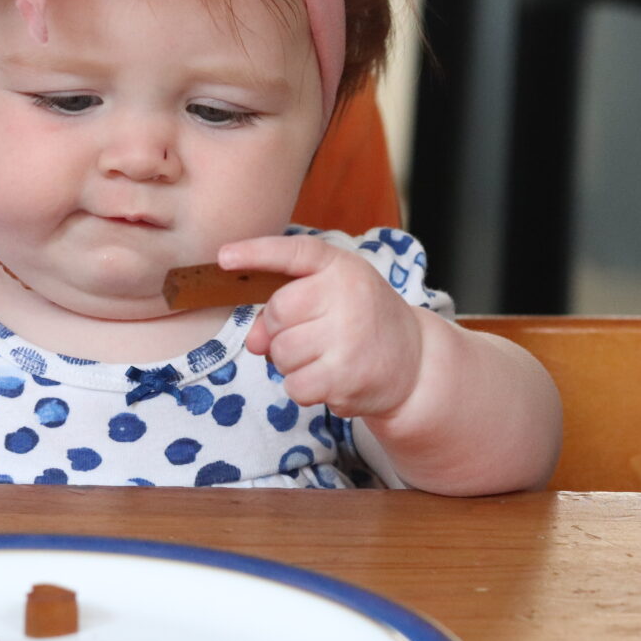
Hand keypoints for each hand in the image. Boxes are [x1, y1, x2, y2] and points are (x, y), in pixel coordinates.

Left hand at [220, 235, 422, 418]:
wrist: (416, 362)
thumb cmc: (363, 321)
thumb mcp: (331, 296)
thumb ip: (285, 306)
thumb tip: (253, 341)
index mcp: (342, 268)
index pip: (293, 253)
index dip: (255, 253)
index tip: (224, 257)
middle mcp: (347, 297)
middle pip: (275, 314)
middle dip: (279, 330)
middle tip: (309, 335)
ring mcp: (348, 338)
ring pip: (281, 353)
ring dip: (291, 362)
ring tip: (324, 356)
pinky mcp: (346, 378)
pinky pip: (294, 385)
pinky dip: (302, 387)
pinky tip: (329, 378)